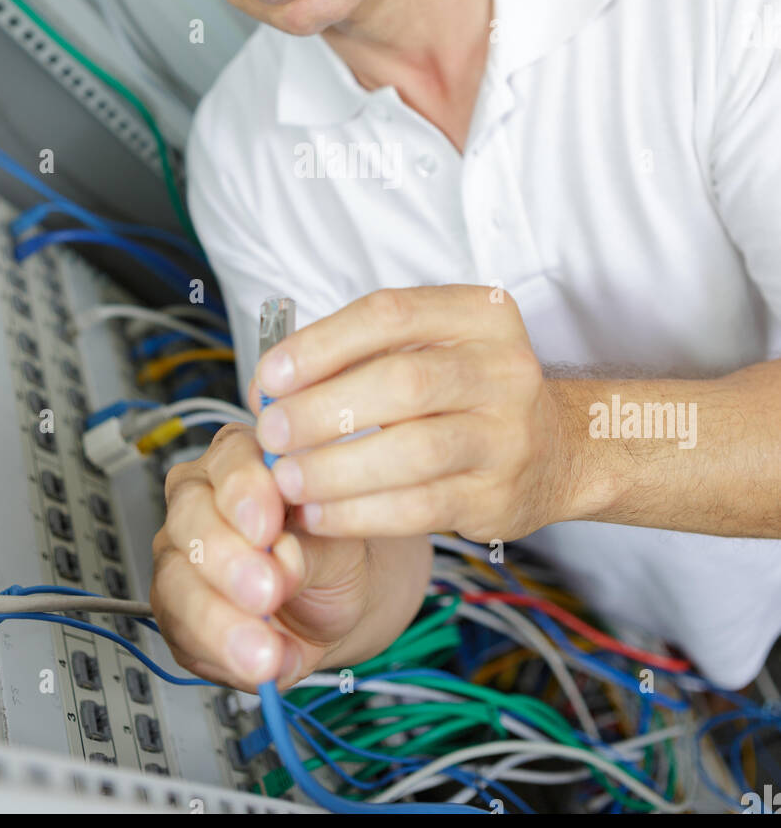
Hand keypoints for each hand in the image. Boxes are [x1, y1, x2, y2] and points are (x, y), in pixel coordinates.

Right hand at [150, 423, 426, 690]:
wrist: (333, 606)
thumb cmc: (333, 555)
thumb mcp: (342, 542)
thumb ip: (314, 545)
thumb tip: (285, 556)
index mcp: (244, 461)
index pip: (230, 458)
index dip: (244, 492)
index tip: (268, 527)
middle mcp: (201, 500)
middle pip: (191, 516)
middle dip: (228, 559)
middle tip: (265, 591)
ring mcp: (181, 555)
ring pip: (178, 580)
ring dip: (222, 620)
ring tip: (265, 650)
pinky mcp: (176, 611)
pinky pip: (182, 630)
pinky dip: (223, 652)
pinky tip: (258, 663)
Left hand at [250, 285, 594, 545]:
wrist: (557, 450)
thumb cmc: (467, 392)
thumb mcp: (432, 348)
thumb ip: (362, 355)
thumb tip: (272, 385)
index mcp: (480, 313)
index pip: (391, 314)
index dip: (321, 344)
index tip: (270, 375)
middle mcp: (505, 367)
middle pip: (402, 381)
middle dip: (323, 409)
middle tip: (271, 432)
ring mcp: (510, 434)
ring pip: (413, 450)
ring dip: (337, 468)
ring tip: (287, 479)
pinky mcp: (501, 495)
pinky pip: (421, 507)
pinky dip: (360, 513)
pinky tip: (320, 514)